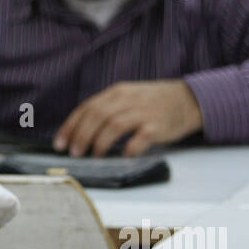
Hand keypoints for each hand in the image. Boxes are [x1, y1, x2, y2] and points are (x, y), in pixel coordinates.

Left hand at [54, 80, 202, 157]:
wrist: (188, 99)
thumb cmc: (153, 102)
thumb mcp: (128, 97)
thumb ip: (108, 109)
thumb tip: (80, 131)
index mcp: (117, 92)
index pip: (87, 107)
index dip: (71, 126)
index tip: (60, 143)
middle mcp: (128, 100)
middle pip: (98, 115)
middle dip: (82, 135)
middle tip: (74, 153)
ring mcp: (143, 112)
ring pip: (115, 124)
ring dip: (100, 142)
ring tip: (94, 156)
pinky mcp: (158, 125)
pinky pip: (141, 137)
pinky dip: (130, 147)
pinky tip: (124, 156)